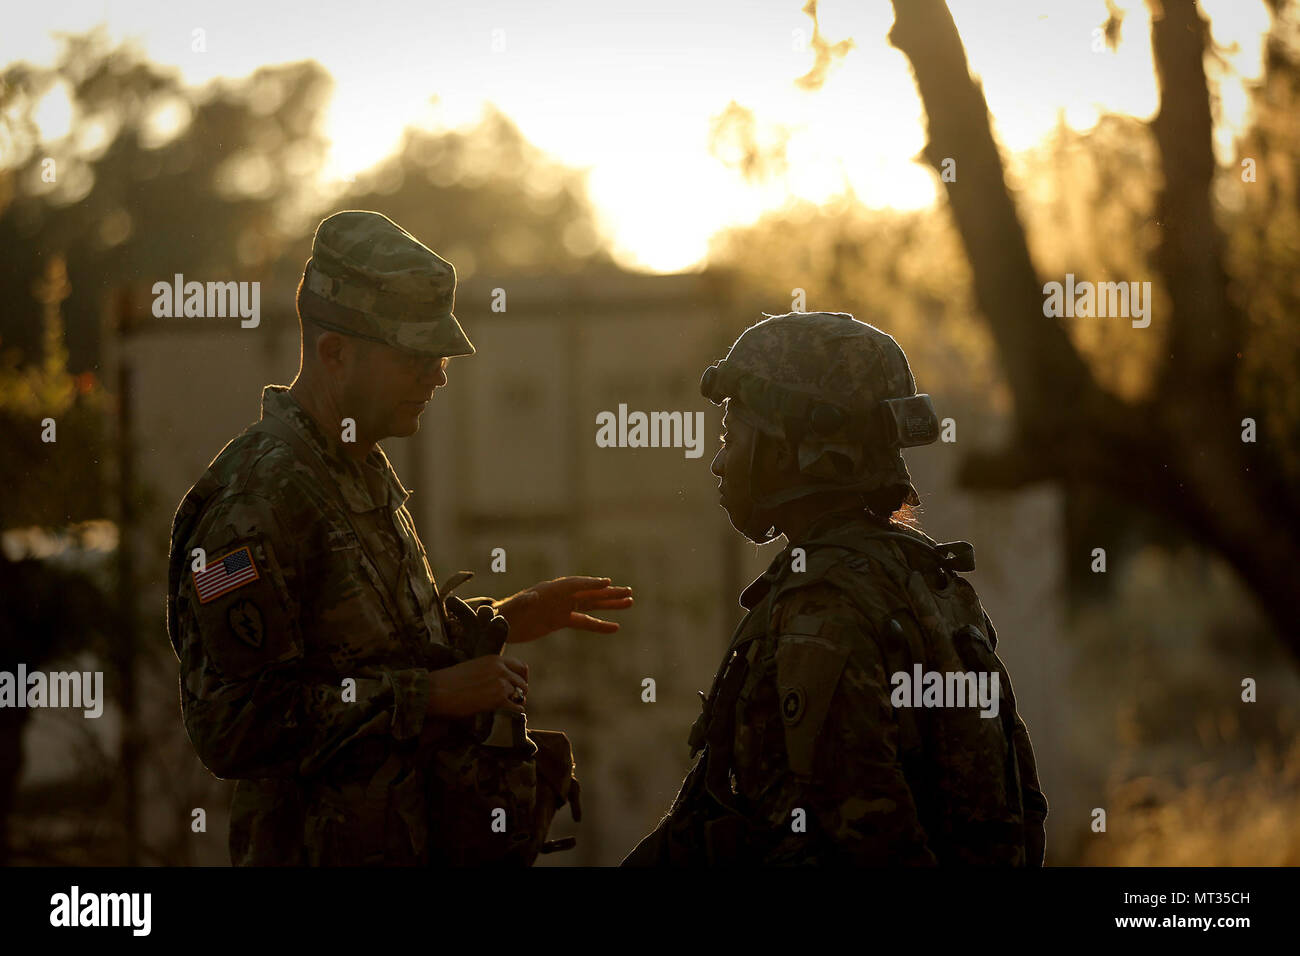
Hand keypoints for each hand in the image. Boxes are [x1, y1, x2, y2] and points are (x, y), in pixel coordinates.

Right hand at [426, 655, 528, 716]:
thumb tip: (499, 679)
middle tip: (515, 698)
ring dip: (517, 701)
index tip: (519, 684)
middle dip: (520, 691)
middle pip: (522, 681)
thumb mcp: (474, 666)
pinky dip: (515, 711)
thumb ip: (490, 669)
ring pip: (520, 694)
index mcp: (495, 659)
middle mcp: (501, 669)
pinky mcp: (498, 700)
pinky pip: (516, 706)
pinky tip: (510, 713)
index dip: (523, 677)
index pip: (520, 666)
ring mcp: (501, 684)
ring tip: (510, 706)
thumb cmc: (450, 680)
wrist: (438, 691)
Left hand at [494, 575, 633, 643]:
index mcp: (548, 591)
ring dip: (610, 604)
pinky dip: (599, 624)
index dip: (589, 584)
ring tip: (630, 602)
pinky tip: (615, 627)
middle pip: (588, 592)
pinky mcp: (560, 620)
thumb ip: (522, 601)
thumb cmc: (502, 615)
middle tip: (629, 592)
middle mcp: (558, 596)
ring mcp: (561, 608)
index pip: (573, 585)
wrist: (497, 626)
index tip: (607, 583)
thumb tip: (533, 596)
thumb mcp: (511, 609)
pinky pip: (584, 621)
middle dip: (608, 592)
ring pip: (591, 604)